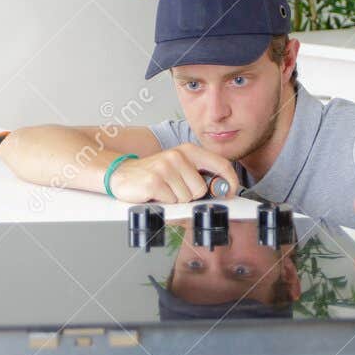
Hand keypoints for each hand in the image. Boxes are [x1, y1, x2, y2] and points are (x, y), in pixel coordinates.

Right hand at [108, 142, 240, 203]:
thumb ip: (200, 176)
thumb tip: (222, 192)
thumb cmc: (155, 174)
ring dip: (175, 201)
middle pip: (200, 189)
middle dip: (190, 196)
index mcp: (189, 151)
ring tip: (164, 192)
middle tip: (175, 190)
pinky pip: (171, 202)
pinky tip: (155, 194)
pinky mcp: (154, 181)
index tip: (232, 193)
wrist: (123, 174)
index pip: (221, 164)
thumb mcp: (180, 169)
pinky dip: (164, 204)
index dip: (230, 181)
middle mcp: (178, 156)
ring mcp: (165, 167)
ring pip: (186, 198)